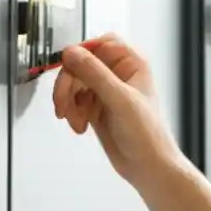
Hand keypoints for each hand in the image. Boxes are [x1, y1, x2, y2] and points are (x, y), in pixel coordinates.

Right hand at [52, 35, 179, 186]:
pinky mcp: (96, 108)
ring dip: (68, 101)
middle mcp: (118, 75)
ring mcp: (106, 91)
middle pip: (80, 65)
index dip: (81, 52)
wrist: (147, 166)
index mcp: (132, 64)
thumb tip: (72, 52)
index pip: (100, 44)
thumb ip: (95, 74)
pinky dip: (71, 113)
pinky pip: (73, 101)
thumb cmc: (147, 133)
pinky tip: (80, 126)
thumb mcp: (119, 100)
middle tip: (62, 103)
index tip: (66, 65)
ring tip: (73, 120)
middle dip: (68, 84)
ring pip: (73, 83)